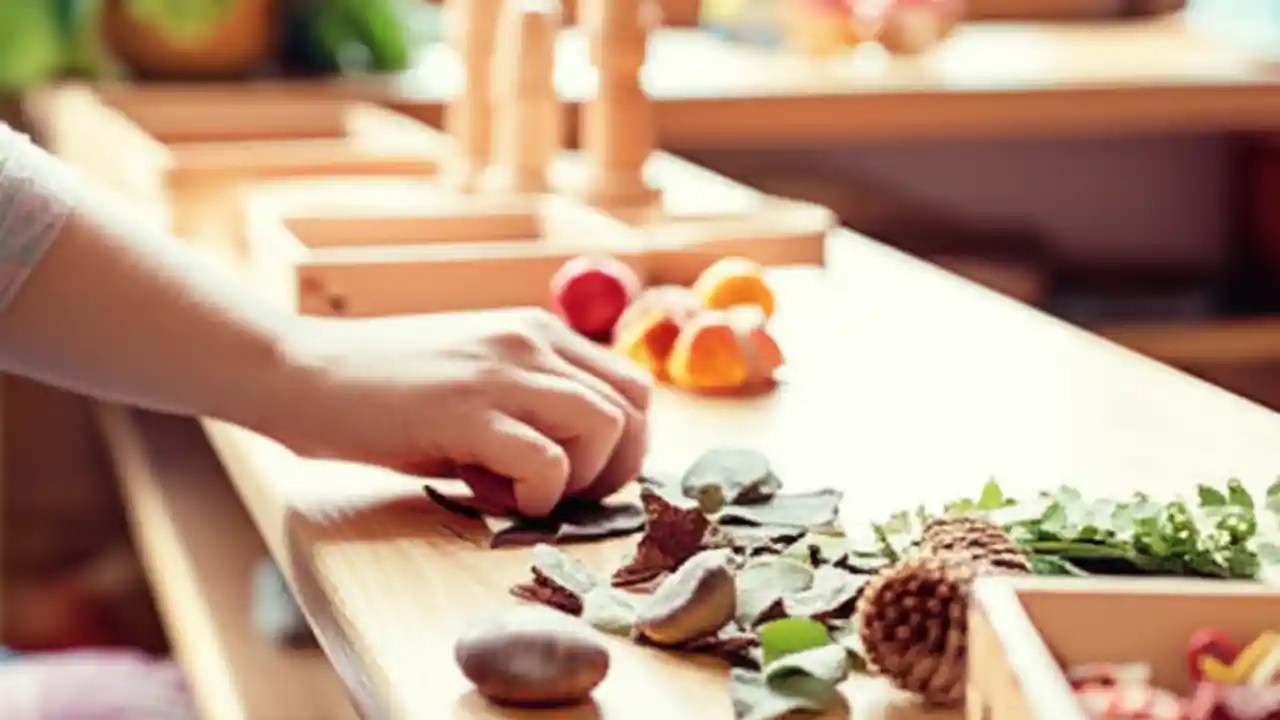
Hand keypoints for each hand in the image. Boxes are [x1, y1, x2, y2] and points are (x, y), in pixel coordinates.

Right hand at [259, 308, 651, 516]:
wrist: (298, 372)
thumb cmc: (381, 390)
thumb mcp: (472, 381)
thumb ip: (528, 403)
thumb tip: (580, 461)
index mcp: (536, 333)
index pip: (632, 385)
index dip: (622, 444)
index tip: (578, 475)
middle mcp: (530, 341)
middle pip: (634, 407)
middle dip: (614, 467)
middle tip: (560, 493)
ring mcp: (501, 371)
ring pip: (605, 427)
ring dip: (578, 479)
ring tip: (521, 493)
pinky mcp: (466, 410)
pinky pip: (548, 463)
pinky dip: (536, 496)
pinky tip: (489, 496)